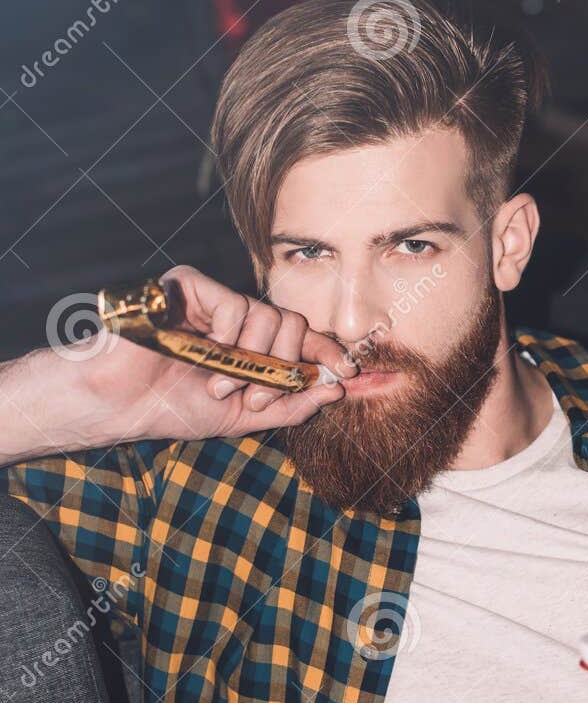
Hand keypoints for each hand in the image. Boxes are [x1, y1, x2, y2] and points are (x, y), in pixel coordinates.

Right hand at [12, 265, 356, 456]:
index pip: (302, 338)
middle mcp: (238, 318)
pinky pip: (235, 304)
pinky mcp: (190, 286)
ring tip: (218, 385)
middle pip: (292, 324)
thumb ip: (290, 405)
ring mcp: (215, 299)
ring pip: (268, 316)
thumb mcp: (243, 416)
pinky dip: (230, 337)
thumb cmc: (175, 407)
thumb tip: (336, 390)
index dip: (328, 352)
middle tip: (252, 396)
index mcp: (252, 344)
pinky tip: (208, 355)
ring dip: (250, 362)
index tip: (348, 371)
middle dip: (280, 367)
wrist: (122, 403)